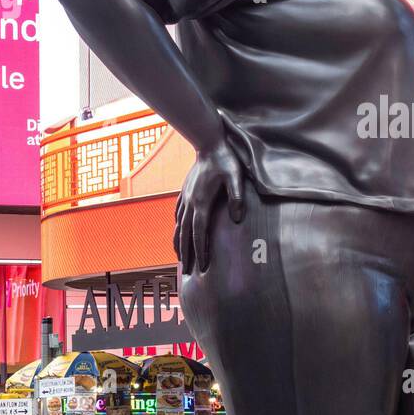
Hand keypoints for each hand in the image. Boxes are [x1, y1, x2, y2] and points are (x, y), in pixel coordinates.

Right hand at [174, 136, 244, 273]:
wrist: (208, 142)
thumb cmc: (225, 160)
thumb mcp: (236, 177)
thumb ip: (237, 197)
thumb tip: (237, 219)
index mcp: (201, 202)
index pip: (199, 232)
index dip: (200, 251)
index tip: (201, 266)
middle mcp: (189, 202)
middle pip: (185, 234)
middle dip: (186, 254)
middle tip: (187, 271)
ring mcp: (185, 197)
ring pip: (178, 226)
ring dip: (178, 243)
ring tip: (179, 258)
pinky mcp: (184, 192)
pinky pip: (178, 214)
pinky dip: (177, 227)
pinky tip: (178, 232)